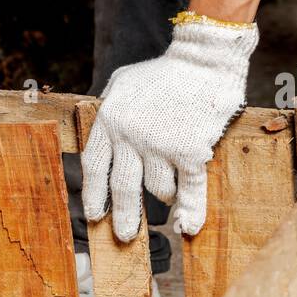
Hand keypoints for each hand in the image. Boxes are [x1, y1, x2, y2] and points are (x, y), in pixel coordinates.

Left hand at [81, 15, 257, 240]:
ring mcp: (160, 144)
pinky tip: (187, 227)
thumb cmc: (163, 72)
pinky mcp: (189, 150)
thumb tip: (102, 140)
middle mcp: (131, 136)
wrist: (203, 59)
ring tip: (168, 191)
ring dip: (164, 194)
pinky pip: (188, 188)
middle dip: (122, 216)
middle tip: (124, 237)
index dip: (93, 193)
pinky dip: (190, 209)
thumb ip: (109, 110)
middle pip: (122, 186)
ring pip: (158, 188)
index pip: (94, 165)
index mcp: (110, 120)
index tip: (94, 215)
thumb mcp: (122, 84)